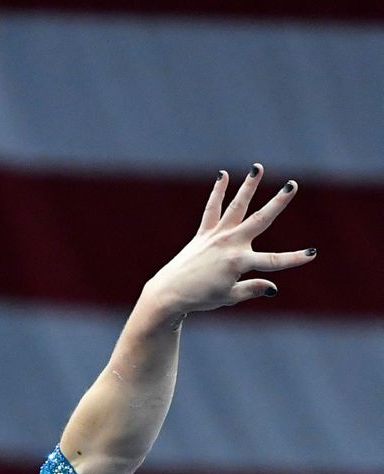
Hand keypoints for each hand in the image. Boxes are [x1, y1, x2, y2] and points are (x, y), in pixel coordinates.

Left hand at [143, 164, 315, 314]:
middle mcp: (229, 244)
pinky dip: (217, 192)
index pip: (272, 260)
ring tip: (258, 168)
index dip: (294, 258)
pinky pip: (211, 209)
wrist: (168, 294)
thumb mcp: (229, 297)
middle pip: (259, 220)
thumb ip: (252, 289)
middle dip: (278, 203)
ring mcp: (216, 236)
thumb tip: (273, 287)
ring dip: (248, 186)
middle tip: (292, 185)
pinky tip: (223, 175)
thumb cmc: (200, 299)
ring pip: (236, 207)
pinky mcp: (203, 234)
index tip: (312, 253)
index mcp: (239, 262)